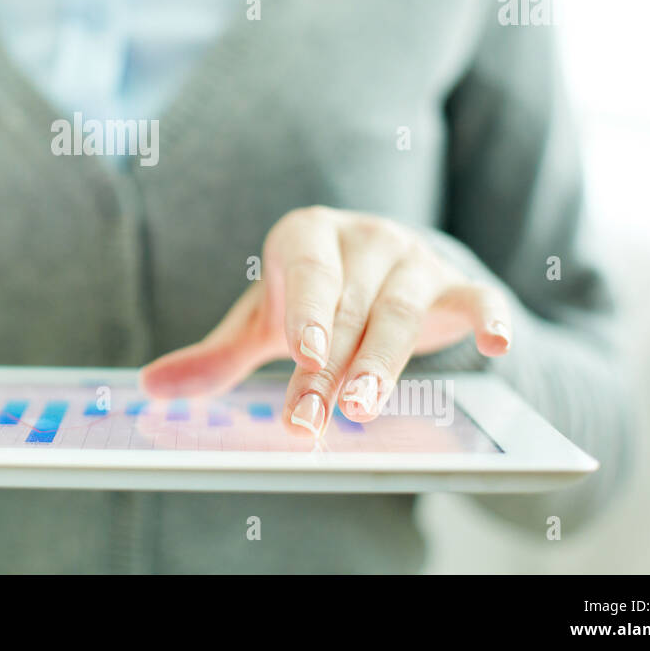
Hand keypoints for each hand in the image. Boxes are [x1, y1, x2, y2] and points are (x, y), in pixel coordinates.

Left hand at [139, 207, 511, 439]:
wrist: (377, 267)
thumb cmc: (311, 298)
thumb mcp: (264, 320)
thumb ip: (217, 355)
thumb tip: (150, 386)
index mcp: (308, 235)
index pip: (309, 277)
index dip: (308, 313)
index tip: (302, 353)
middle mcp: (364, 238)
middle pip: (352, 306)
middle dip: (333, 363)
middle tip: (316, 415)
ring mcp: (413, 258)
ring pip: (403, 310)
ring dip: (385, 360)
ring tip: (363, 406)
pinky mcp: (456, 282)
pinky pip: (478, 296)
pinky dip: (490, 317)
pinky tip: (499, 344)